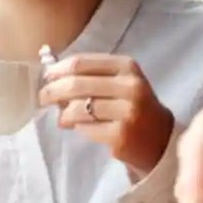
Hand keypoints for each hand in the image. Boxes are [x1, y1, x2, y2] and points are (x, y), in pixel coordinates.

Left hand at [40, 54, 174, 172]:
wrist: (160, 139)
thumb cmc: (133, 106)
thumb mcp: (120, 82)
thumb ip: (91, 75)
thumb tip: (51, 75)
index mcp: (126, 67)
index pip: (81, 63)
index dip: (58, 70)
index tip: (46, 77)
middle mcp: (129, 86)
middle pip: (76, 84)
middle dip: (52, 91)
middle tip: (42, 98)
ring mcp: (126, 112)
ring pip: (78, 108)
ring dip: (63, 114)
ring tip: (62, 118)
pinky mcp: (121, 136)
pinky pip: (86, 129)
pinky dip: (77, 128)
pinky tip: (79, 128)